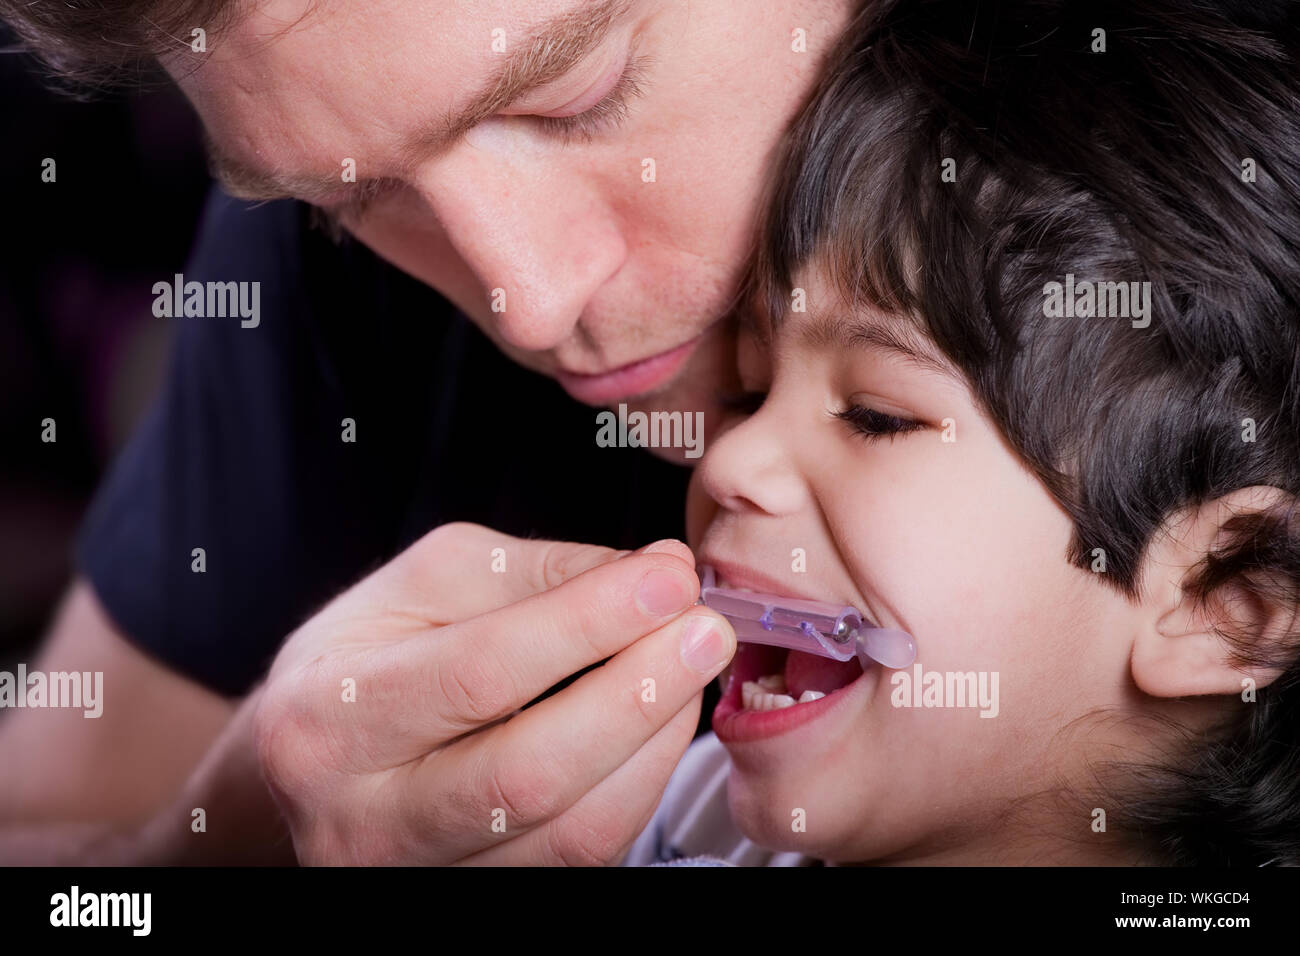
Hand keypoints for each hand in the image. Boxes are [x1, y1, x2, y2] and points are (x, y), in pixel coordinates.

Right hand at [252, 522, 734, 863]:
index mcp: (328, 719)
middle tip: (705, 630)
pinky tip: (661, 724)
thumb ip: (538, 572)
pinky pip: (583, 857)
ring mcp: (419, 877)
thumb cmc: (370, 657)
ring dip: (655, 744)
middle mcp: (363, 819)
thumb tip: (654, 571)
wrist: (317, 755)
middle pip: (529, 772)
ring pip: (570, 831)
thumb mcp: (425, 584)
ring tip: (693, 668)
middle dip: (638, 693)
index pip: (480, 673)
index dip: (589, 623)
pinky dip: (640, 786)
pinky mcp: (477, 896)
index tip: (669, 579)